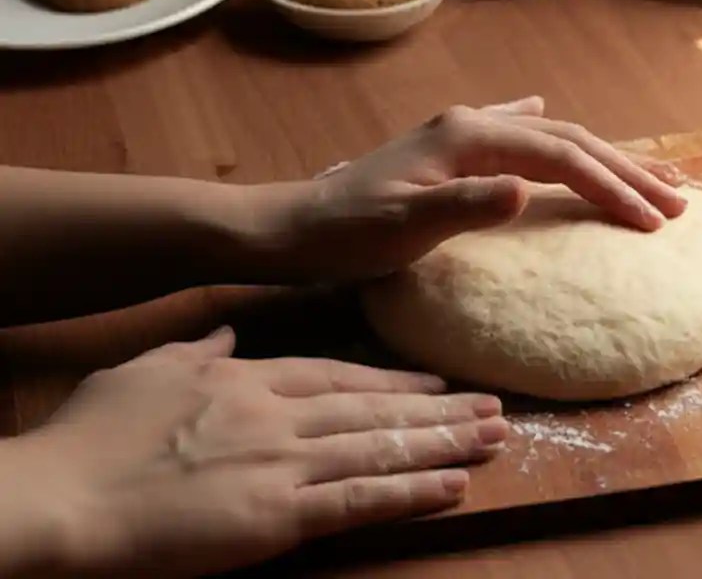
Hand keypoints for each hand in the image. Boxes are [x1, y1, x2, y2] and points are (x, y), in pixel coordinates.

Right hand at [3, 328, 505, 577]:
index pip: (340, 376)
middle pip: (376, 408)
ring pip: (381, 448)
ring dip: (443, 444)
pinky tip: (452, 486)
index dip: (394, 379)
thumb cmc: (95, 433)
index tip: (437, 382)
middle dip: (439, 409)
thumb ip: (199, 347)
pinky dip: (410, 492)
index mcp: (250, 377)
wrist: (66, 492)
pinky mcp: (278, 516)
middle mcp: (280, 416)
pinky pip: (360, 500)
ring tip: (493, 439)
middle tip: (493, 407)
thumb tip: (227, 327)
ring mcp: (284, 464)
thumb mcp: (149, 368)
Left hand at [262, 96, 686, 281]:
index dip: (611, 188)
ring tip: (652, 175)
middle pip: (570, 141)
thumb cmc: (345, 235)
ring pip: (554, 138)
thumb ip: (466, 205)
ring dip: (605, 157)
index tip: (654, 222)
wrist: (290, 228)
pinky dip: (547, 132)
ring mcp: (463, 133)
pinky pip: (518, 133)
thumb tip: (527, 190)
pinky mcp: (451, 150)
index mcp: (470, 136)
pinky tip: (551, 114)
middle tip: (680, 203)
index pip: (561, 158)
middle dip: (627, 172)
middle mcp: (473, 124)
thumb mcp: (403, 228)